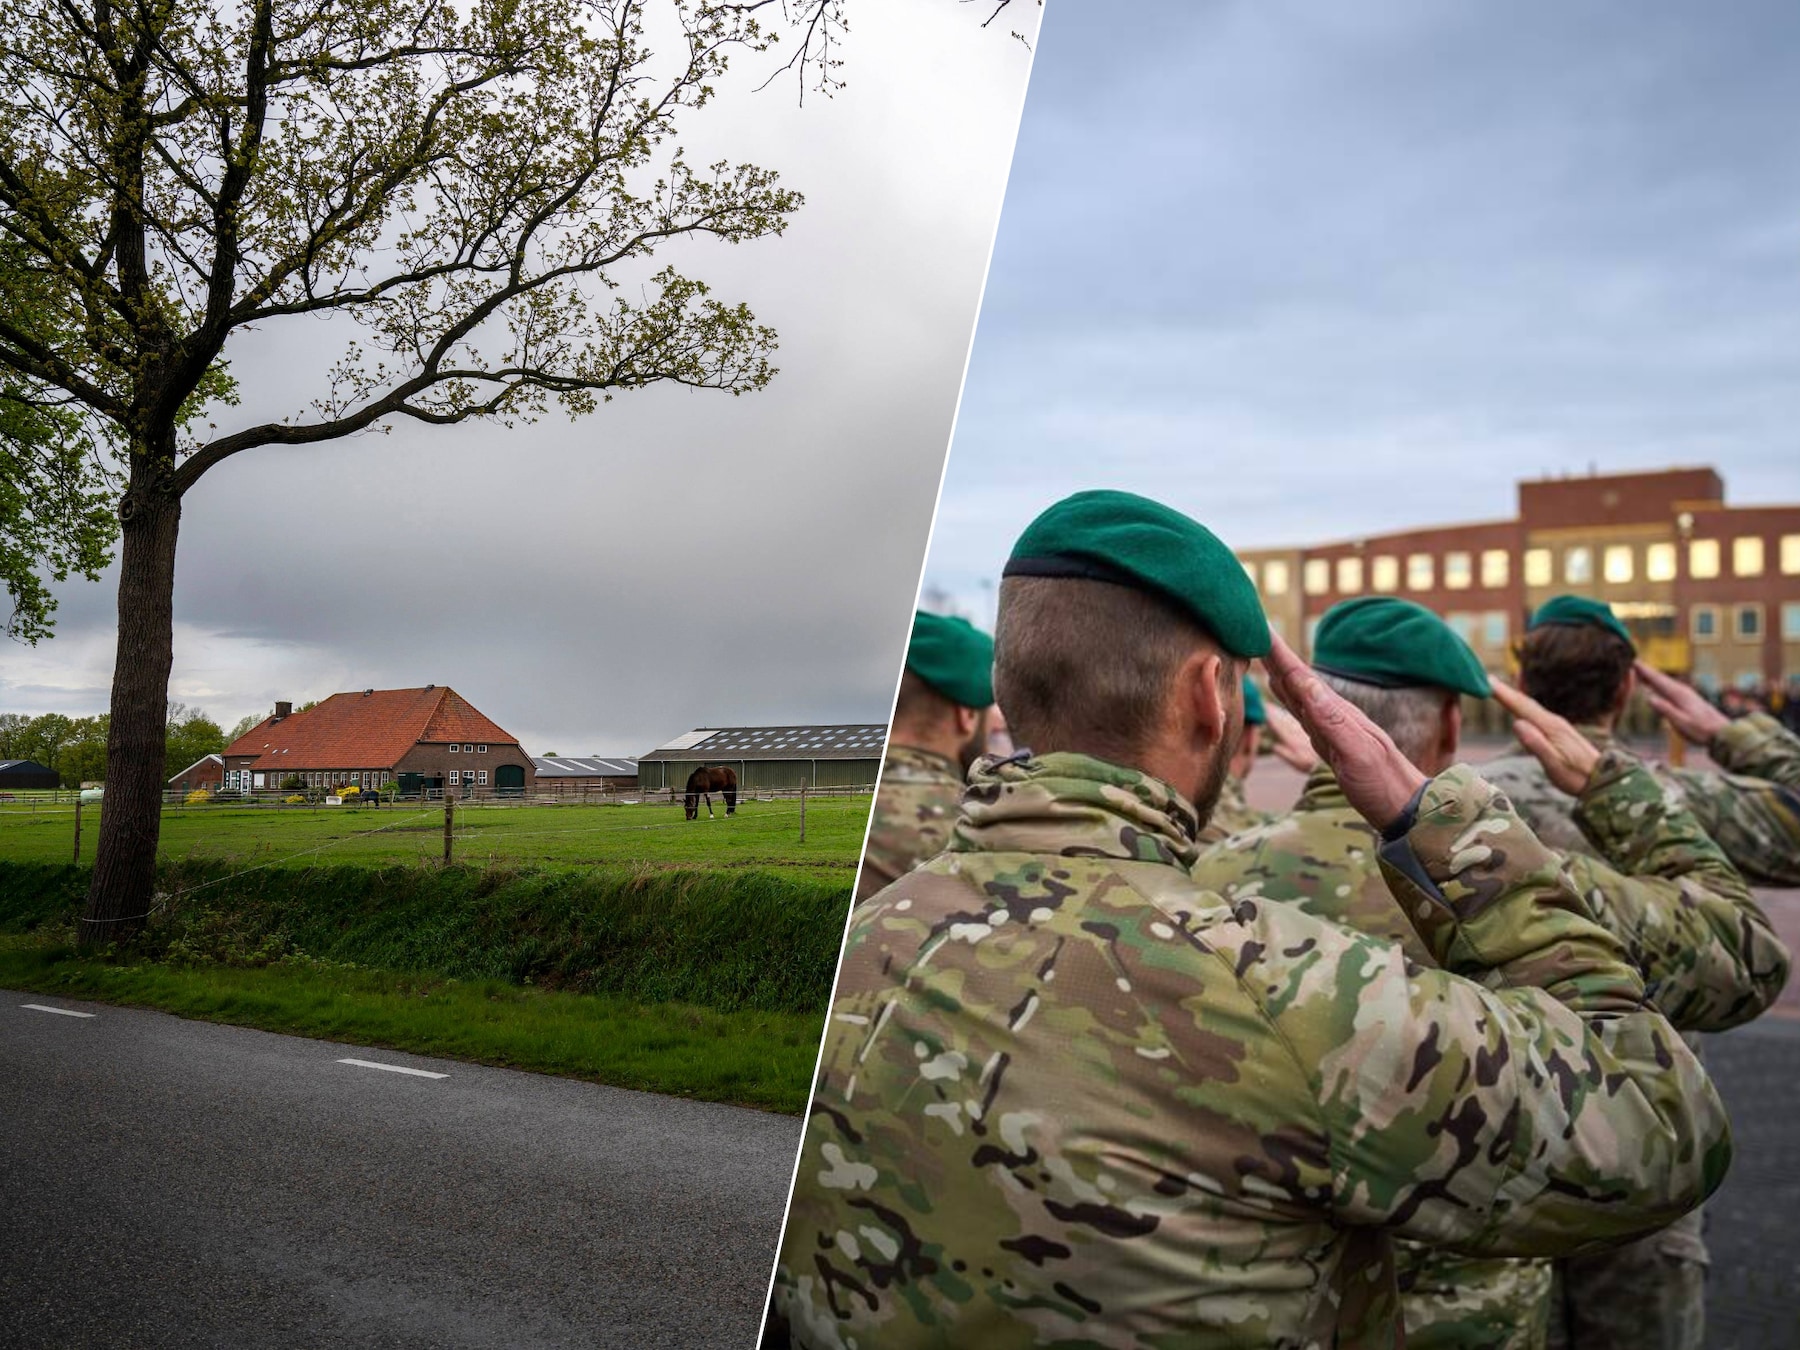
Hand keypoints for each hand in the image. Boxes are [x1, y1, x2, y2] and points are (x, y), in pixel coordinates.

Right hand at [1261, 633, 1426, 829]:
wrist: (1406, 810)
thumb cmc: (1383, 784)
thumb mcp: (1357, 752)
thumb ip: (1331, 719)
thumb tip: (1306, 682)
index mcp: (1337, 714)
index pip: (1302, 678)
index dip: (1280, 654)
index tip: (1262, 626)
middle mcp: (1333, 716)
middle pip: (1297, 679)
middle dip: (1275, 655)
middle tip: (1252, 628)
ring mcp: (1332, 729)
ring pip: (1298, 693)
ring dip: (1279, 671)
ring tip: (1262, 651)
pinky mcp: (1330, 744)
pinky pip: (1301, 712)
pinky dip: (1287, 697)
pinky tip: (1282, 690)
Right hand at [1491, 678, 1599, 795]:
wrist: (1603, 779)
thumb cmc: (1576, 776)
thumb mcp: (1554, 764)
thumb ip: (1536, 744)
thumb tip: (1516, 723)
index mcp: (1550, 727)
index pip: (1521, 707)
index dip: (1503, 694)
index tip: (1486, 681)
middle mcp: (1553, 721)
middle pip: (1525, 703)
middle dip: (1505, 690)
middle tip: (1486, 678)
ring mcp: (1557, 725)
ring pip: (1531, 707)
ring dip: (1513, 696)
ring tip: (1497, 688)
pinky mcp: (1558, 731)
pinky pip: (1536, 713)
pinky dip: (1523, 706)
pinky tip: (1520, 706)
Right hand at [1634, 661, 1728, 745]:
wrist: (1722, 732)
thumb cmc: (1701, 730)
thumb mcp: (1681, 722)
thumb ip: (1665, 709)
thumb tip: (1649, 697)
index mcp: (1679, 695)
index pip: (1658, 680)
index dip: (1645, 671)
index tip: (1633, 661)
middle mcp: (1683, 691)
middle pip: (1662, 678)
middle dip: (1648, 671)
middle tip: (1634, 663)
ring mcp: (1687, 695)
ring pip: (1667, 683)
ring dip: (1654, 677)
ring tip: (1642, 673)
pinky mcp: (1690, 700)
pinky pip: (1671, 688)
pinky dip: (1662, 685)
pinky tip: (1659, 688)